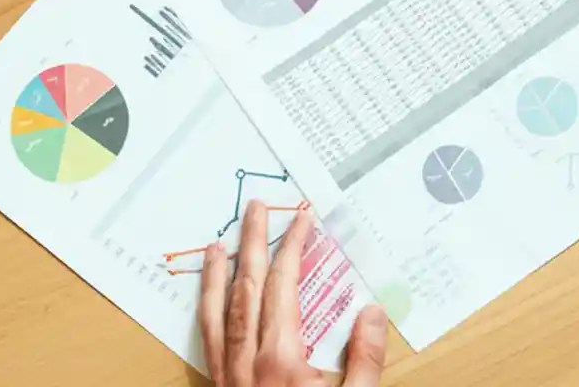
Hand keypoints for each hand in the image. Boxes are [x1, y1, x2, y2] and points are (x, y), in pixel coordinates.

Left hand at [198, 201, 388, 386]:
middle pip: (247, 289)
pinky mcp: (220, 384)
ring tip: (218, 244)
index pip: (284, 287)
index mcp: (281, 358)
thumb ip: (365, 361)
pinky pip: (207, 338)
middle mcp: (248, 359)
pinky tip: (207, 296)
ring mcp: (228, 372)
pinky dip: (206, 310)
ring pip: (219, 312)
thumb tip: (373, 313)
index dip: (291, 248)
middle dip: (252, 244)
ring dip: (219, 274)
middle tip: (254, 209)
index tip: (301, 220)